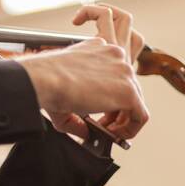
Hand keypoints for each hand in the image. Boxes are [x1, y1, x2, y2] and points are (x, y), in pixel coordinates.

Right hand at [18, 13, 148, 141]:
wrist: (44, 80)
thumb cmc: (47, 81)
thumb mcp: (65, 90)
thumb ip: (79, 110)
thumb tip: (85, 133)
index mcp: (100, 49)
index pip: (115, 75)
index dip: (108, 98)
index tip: (99, 113)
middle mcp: (115, 56)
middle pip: (127, 87)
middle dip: (116, 110)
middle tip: (102, 126)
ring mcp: (124, 72)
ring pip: (135, 101)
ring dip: (122, 121)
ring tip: (107, 132)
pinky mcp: (128, 91)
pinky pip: (140, 115)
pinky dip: (130, 129)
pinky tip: (115, 136)